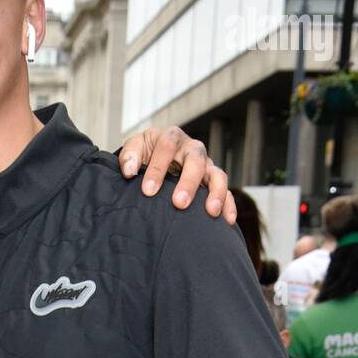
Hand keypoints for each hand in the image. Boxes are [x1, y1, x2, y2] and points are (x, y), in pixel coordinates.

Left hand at [117, 126, 234, 224]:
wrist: (155, 156)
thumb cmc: (145, 153)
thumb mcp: (134, 148)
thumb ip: (129, 156)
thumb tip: (129, 171)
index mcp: (171, 137)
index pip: (167, 147)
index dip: (158, 169)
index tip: (148, 191)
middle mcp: (191, 148)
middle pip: (196, 160)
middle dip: (188, 182)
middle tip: (179, 203)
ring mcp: (205, 164)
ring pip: (217, 174)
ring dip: (215, 192)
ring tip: (210, 212)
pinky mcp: (213, 180)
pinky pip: (226, 190)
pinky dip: (229, 204)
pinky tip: (227, 220)